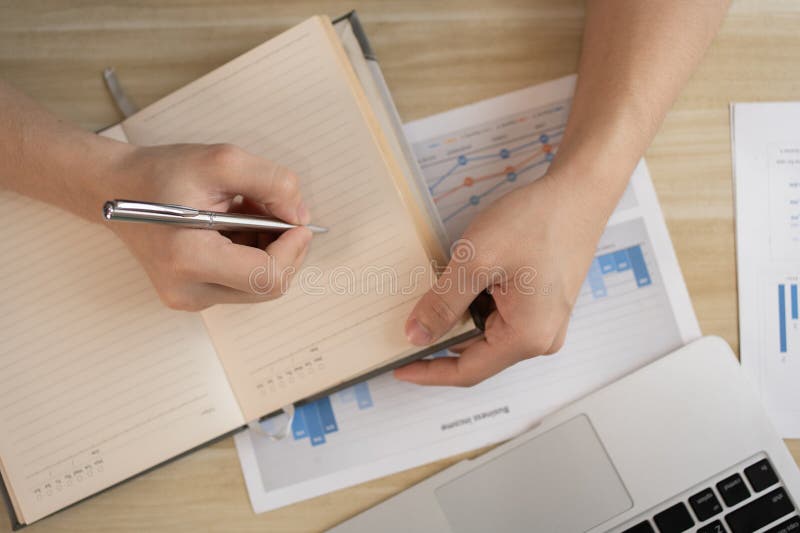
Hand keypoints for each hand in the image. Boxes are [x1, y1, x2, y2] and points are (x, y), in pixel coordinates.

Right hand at [106, 143, 311, 310]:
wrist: (114, 189)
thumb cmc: (161, 173)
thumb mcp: (222, 161)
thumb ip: (273, 184)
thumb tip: (301, 216)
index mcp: (189, 259)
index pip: (267, 275)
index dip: (294, 249)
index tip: (298, 221)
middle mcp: (188, 290)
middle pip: (269, 286)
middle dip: (283, 247)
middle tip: (273, 210)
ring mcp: (189, 298)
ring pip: (260, 286)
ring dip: (269, 250)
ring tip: (248, 212)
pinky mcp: (194, 296)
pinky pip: (244, 283)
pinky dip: (253, 254)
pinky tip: (237, 227)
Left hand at [396, 172, 606, 385]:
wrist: (578, 192)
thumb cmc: (537, 221)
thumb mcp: (477, 260)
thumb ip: (443, 304)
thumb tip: (416, 336)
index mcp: (527, 337)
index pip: (467, 372)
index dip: (429, 372)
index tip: (399, 369)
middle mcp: (540, 338)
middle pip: (477, 353)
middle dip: (441, 339)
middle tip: (406, 322)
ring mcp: (544, 322)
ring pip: (487, 333)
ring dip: (458, 317)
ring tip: (435, 290)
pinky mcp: (542, 305)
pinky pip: (500, 316)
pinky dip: (475, 303)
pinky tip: (462, 280)